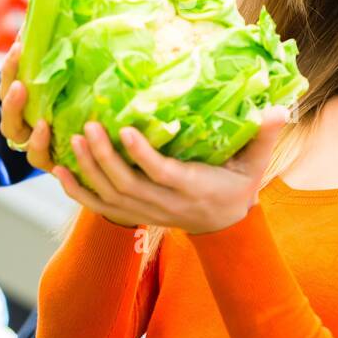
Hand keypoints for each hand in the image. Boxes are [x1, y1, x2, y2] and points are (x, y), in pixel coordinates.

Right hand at [0, 40, 53, 171]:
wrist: (65, 128)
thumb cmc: (59, 88)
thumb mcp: (52, 65)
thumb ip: (47, 42)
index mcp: (18, 96)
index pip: (8, 80)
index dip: (11, 66)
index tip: (18, 48)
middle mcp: (21, 122)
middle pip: (10, 117)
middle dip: (13, 102)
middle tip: (21, 85)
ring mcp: (34, 144)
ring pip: (26, 145)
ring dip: (34, 135)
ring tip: (45, 124)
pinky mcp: (52, 160)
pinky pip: (47, 164)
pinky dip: (53, 159)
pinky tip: (64, 155)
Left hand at [51, 108, 289, 234]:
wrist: (223, 227)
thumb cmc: (237, 187)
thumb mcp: (254, 166)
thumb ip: (264, 138)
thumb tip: (281, 110)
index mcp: (193, 188)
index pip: (163, 173)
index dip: (142, 155)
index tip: (124, 128)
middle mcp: (165, 204)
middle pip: (128, 184)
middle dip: (105, 158)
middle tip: (88, 126)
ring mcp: (146, 212)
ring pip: (109, 196)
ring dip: (88, 169)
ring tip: (72, 139)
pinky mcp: (132, 215)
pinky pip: (98, 208)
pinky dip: (76, 192)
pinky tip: (57, 171)